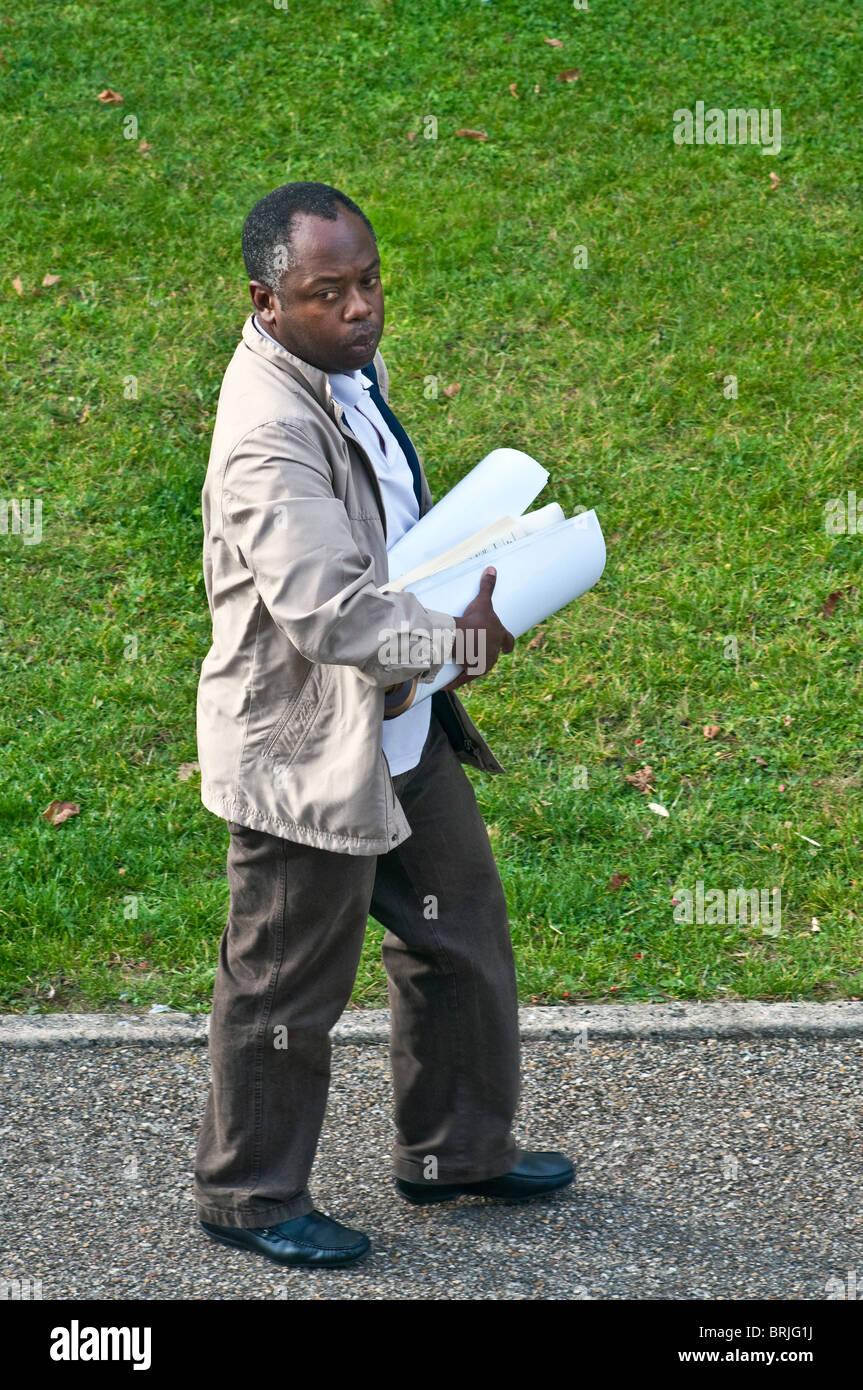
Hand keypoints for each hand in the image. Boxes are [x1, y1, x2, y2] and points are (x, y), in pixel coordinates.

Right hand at [442, 566, 514, 691]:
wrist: (464, 636)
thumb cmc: (476, 619)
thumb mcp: (483, 601)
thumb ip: (488, 586)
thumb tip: (492, 568)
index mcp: (501, 637)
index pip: (509, 641)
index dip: (508, 643)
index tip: (508, 647)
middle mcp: (495, 653)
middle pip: (494, 656)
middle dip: (487, 653)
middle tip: (478, 651)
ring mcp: (483, 664)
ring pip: (480, 667)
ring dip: (473, 666)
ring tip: (464, 664)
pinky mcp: (470, 672)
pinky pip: (463, 678)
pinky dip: (455, 682)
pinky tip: (447, 686)